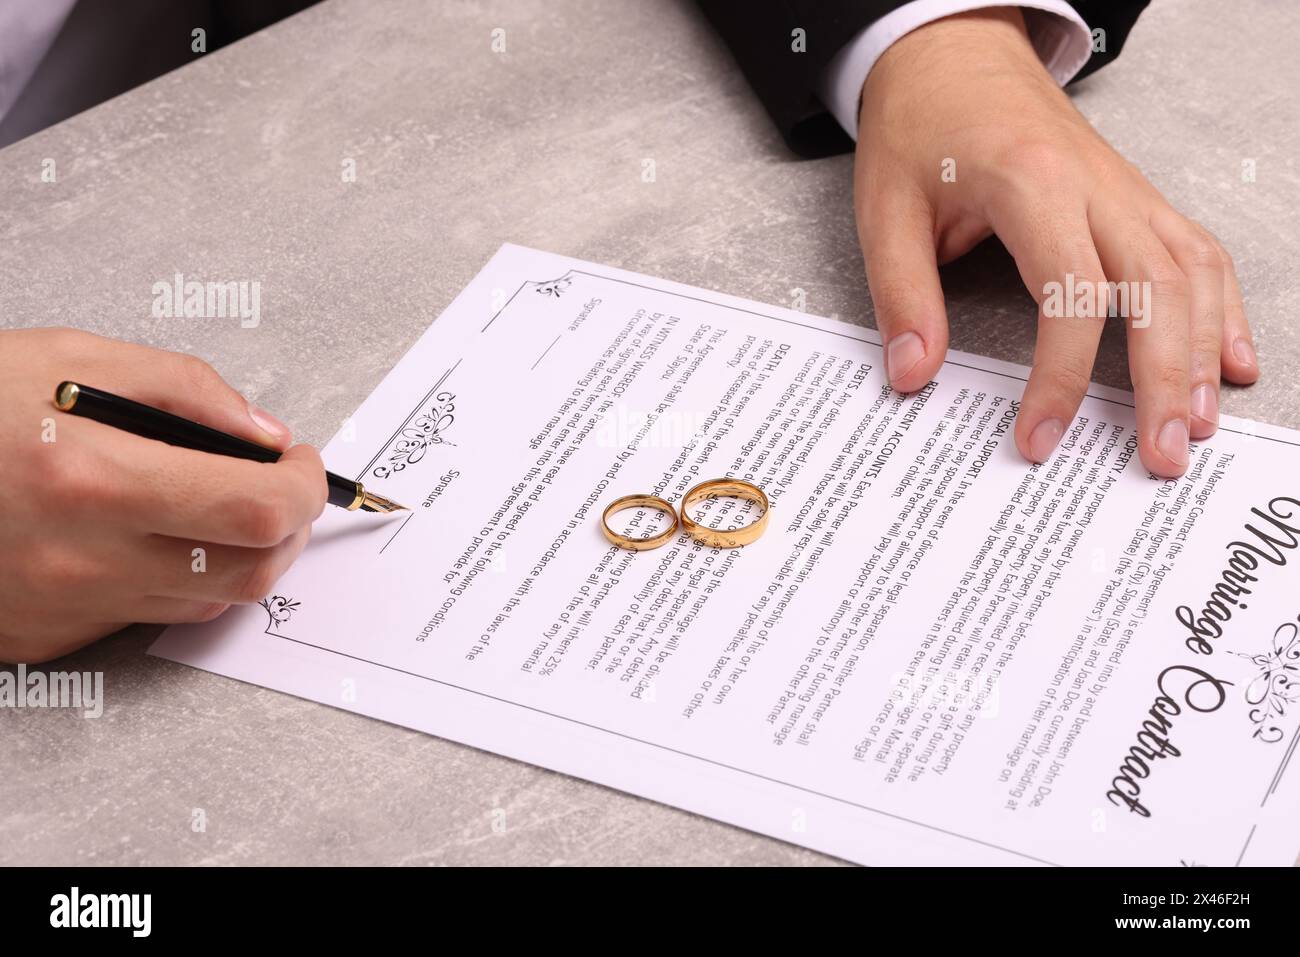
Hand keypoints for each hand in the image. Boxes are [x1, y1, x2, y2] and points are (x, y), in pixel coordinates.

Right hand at [0, 328, 327, 662]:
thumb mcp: (68, 358)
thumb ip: (183, 389)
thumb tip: (261, 433)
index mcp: (94, 480)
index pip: (256, 510)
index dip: (302, 488)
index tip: (299, 464)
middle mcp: (82, 560)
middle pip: (248, 572)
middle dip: (285, 528)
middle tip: (276, 485)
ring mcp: (62, 609)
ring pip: (203, 601)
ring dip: (235, 554)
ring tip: (214, 502)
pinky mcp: (44, 637)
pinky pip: (146, 618)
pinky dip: (175, 579)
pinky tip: (152, 535)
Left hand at [855, 7, 1257, 477]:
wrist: (954, 58)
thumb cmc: (921, 130)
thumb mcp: (885, 210)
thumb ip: (901, 295)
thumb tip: (912, 375)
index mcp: (1032, 184)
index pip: (1071, 295)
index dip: (1061, 377)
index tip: (1039, 438)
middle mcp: (1097, 187)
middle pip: (1157, 288)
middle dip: (1165, 380)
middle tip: (1163, 456)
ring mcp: (1126, 190)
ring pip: (1191, 272)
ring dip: (1202, 353)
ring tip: (1197, 426)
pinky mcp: (1135, 197)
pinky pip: (1196, 251)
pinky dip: (1220, 309)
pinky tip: (1228, 361)